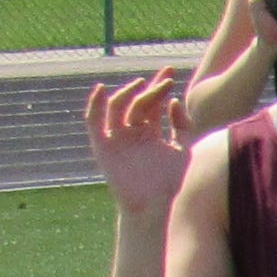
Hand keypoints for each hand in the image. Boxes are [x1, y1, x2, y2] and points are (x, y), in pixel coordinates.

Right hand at [84, 69, 189, 211]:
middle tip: (166, 78)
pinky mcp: (102, 145)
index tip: (170, 72)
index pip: (153, 104)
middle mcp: (132, 133)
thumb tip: (174, 101)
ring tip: (143, 84)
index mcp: (149, 134)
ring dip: (128, 93)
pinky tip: (102, 89)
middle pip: (138, 103)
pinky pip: (94, 121)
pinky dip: (95, 105)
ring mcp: (117, 138)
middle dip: (151, 88)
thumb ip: (182, 126)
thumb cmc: (171, 182)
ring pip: (118, 108)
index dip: (160, 86)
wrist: (155, 204)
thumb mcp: (183, 149)